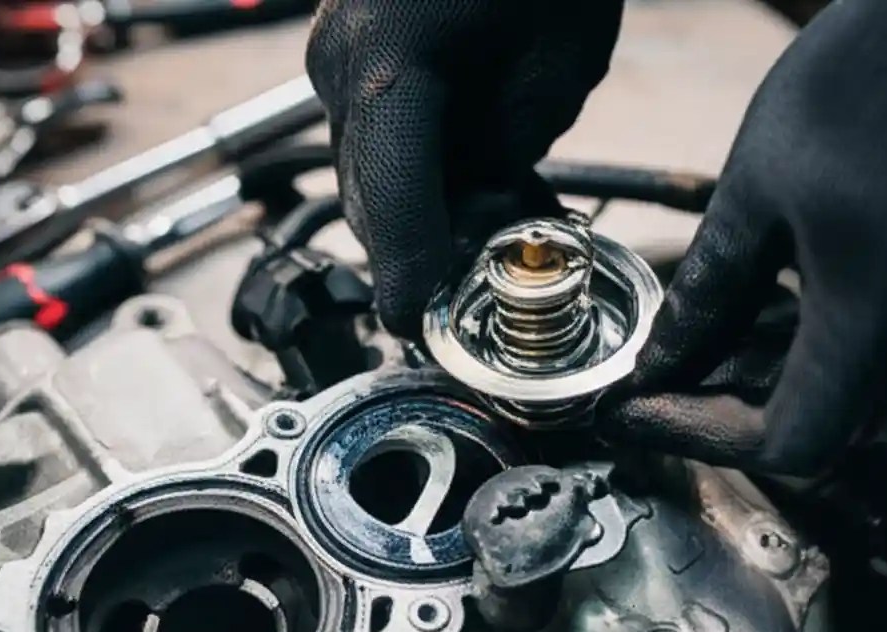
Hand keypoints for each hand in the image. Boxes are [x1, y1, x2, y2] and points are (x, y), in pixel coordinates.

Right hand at [306, 0, 623, 336]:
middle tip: (493, 261)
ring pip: (365, 174)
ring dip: (419, 209)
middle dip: (423, 246)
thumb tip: (481, 207)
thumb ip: (506, 154)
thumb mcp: (555, 70)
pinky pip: (371, 139)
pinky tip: (469, 169)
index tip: (413, 320)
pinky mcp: (342, 56)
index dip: (406, 272)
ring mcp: (331, 57)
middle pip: (368, 197)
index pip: (388, 202)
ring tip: (495, 206)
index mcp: (387, 66)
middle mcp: (340, 65)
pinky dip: (414, 170)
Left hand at [598, 0, 886, 474]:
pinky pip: (880, 344)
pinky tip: (758, 300)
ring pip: (850, 389)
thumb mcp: (761, 186)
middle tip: (657, 374)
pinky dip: (808, 340)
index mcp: (874, 322)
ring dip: (764, 373)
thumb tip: (662, 356)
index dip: (702, 434)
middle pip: (820, 426)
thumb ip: (708, 288)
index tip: (642, 408)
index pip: (787, 444)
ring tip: (694, 335)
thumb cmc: (879, 79)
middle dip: (724, 407)